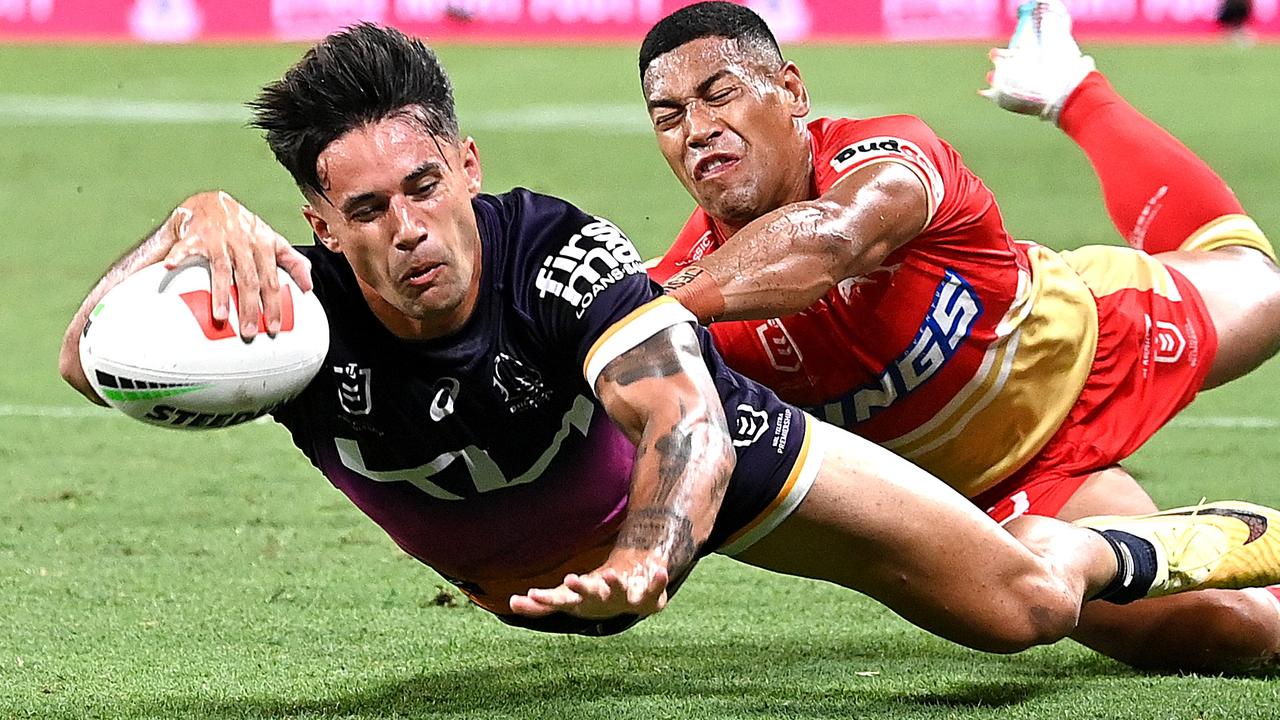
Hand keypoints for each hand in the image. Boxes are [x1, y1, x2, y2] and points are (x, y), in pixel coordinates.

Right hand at [161, 191, 312, 339]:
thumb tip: (309, 287)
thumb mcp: (273, 240)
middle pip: (249, 279)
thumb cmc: (245, 227)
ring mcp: (218, 238)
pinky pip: (185, 247)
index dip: (274, 304)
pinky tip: (170, 267)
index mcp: (264, 245)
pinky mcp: (195, 235)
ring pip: (221, 269)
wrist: (215, 202)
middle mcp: (243, 242)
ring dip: (221, 293)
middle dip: (250, 307)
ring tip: (220, 316)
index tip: (272, 326)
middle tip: (248, 331)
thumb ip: (292, 262)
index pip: (271, 280)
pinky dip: (177, 256)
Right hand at [509, 555, 669, 619]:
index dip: (545, 599)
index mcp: (580, 602)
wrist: (633, 598)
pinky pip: (654, 589)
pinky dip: (658, 581)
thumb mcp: (568, 600)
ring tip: (608, 575)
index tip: (527, 595)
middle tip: (570, 579)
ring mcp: (625, 599)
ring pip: (619, 593)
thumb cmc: (596, 597)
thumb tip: (510, 604)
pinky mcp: (648, 598)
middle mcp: (601, 601)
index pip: (560, 601)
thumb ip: (541, 604)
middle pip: (589, 595)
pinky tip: (662, 570)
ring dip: (613, 584)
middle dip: (581, 588)